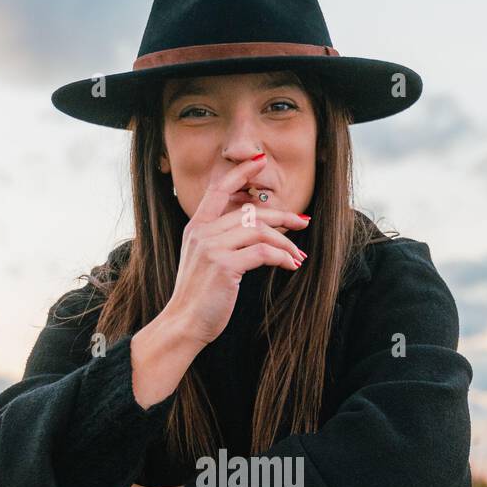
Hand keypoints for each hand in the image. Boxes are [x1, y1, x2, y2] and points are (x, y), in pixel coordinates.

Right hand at [165, 154, 310, 347]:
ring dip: (285, 243)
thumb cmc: (199, 298)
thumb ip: (222, 242)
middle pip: (250, 212)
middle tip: (303, 223)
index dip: (240, 173)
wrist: (183, 325)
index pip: (218, 189)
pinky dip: (282, 257)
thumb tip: (254, 231)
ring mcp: (212, 248)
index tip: (260, 161)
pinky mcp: (224, 265)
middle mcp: (202, 233)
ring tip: (298, 256)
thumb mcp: (205, 262)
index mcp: (196, 228)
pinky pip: (263, 252)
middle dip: (282, 216)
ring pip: (260, 230)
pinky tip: (291, 266)